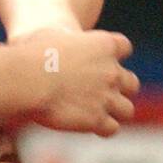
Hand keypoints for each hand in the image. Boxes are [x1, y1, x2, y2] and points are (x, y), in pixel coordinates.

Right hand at [12, 27, 139, 136]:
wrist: (30, 79)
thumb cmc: (35, 53)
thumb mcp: (54, 34)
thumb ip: (68, 40)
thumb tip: (62, 43)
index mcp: (105, 45)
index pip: (125, 47)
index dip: (116, 55)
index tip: (104, 61)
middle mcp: (111, 71)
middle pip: (132, 83)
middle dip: (120, 88)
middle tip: (101, 92)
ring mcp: (106, 97)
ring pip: (127, 109)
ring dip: (115, 111)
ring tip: (97, 112)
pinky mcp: (96, 119)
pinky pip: (112, 128)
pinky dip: (103, 128)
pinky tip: (89, 125)